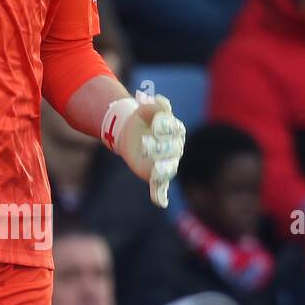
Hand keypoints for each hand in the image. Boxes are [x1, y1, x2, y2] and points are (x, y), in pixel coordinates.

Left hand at [102, 93, 184, 208]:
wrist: (128, 132)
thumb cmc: (142, 120)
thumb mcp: (146, 109)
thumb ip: (156, 106)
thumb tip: (160, 101)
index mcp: (176, 130)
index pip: (174, 130)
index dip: (164, 128)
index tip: (153, 125)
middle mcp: (175, 148)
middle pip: (172, 150)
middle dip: (158, 147)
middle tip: (143, 143)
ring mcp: (167, 163)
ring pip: (168, 169)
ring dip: (161, 169)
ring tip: (154, 168)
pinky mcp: (155, 176)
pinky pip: (161, 188)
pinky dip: (161, 196)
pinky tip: (160, 202)